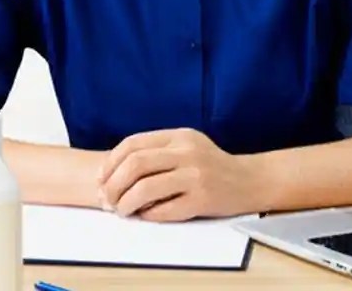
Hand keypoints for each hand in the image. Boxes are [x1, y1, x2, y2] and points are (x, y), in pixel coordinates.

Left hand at [97, 128, 265, 221]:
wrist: (250, 181)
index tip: (101, 179)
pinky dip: (148, 215)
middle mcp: (187, 152)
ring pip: (145, 188)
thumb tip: (114, 173)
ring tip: (122, 211)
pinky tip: (145, 216)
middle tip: (107, 200)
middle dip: (113, 185)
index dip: (111, 163)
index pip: (133, 144)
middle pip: (135, 165)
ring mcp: (196, 176)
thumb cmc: (211, 166)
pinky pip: (164, 210)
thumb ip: (157, 152)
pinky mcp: (203, 199)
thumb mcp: (186, 146)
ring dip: (126, 203)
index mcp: (179, 136)